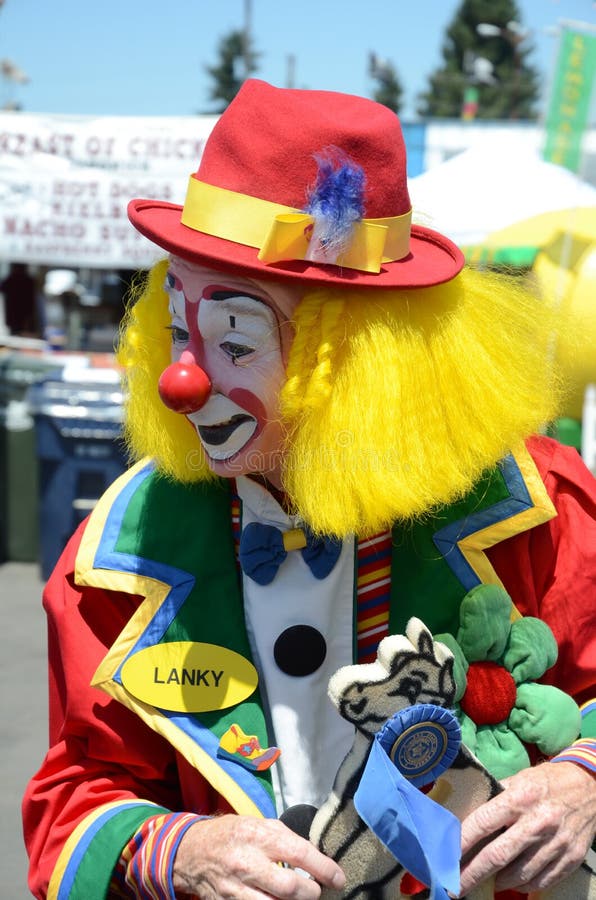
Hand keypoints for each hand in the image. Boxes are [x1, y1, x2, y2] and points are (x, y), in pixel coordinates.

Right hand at [172, 813, 345, 898]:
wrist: (192, 852)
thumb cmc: (232, 834)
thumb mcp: (258, 824)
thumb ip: (286, 838)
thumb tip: (316, 855)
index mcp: (258, 836)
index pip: (299, 853)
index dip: (324, 868)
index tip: (338, 877)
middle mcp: (247, 863)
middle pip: (290, 888)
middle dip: (311, 893)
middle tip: (317, 890)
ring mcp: (236, 889)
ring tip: (300, 898)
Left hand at [458, 761, 595, 894]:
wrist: (590, 786)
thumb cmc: (548, 781)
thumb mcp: (520, 779)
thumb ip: (497, 797)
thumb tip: (469, 815)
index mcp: (520, 797)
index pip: (483, 823)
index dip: (462, 843)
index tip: (446, 857)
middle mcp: (538, 821)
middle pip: (497, 856)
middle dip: (472, 874)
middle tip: (455, 887)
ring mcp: (556, 842)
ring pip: (520, 874)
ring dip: (498, 882)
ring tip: (483, 881)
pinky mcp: (571, 857)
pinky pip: (542, 881)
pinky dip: (524, 885)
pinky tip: (512, 883)